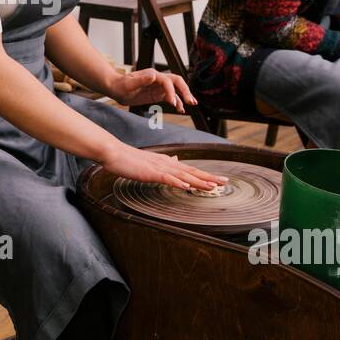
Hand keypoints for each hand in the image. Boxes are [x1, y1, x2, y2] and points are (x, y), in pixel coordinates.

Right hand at [101, 142, 226, 190]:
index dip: (205, 176)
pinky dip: (177, 182)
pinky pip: (166, 178)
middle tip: (224, 183)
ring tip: (212, 186)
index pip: (190, 170)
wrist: (114, 153)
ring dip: (198, 181)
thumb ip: (164, 162)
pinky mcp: (150, 172)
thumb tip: (176, 161)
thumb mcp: (150, 162)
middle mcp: (167, 164)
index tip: (218, 180)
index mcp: (167, 163)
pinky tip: (186, 186)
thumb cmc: (130, 159)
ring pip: (183, 175)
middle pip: (191, 172)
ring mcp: (159, 168)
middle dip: (208, 178)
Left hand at [109, 67, 195, 112]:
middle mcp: (158, 79)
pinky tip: (181, 109)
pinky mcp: (157, 94)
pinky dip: (177, 103)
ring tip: (191, 104)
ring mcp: (158, 87)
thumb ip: (141, 80)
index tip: (172, 103)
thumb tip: (153, 76)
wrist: (116, 88)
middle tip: (191, 101)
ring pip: (176, 90)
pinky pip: (170, 98)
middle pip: (176, 82)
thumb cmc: (120, 84)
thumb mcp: (129, 83)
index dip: (171, 91)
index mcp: (152, 75)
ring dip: (184, 96)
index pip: (167, 81)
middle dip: (185, 90)